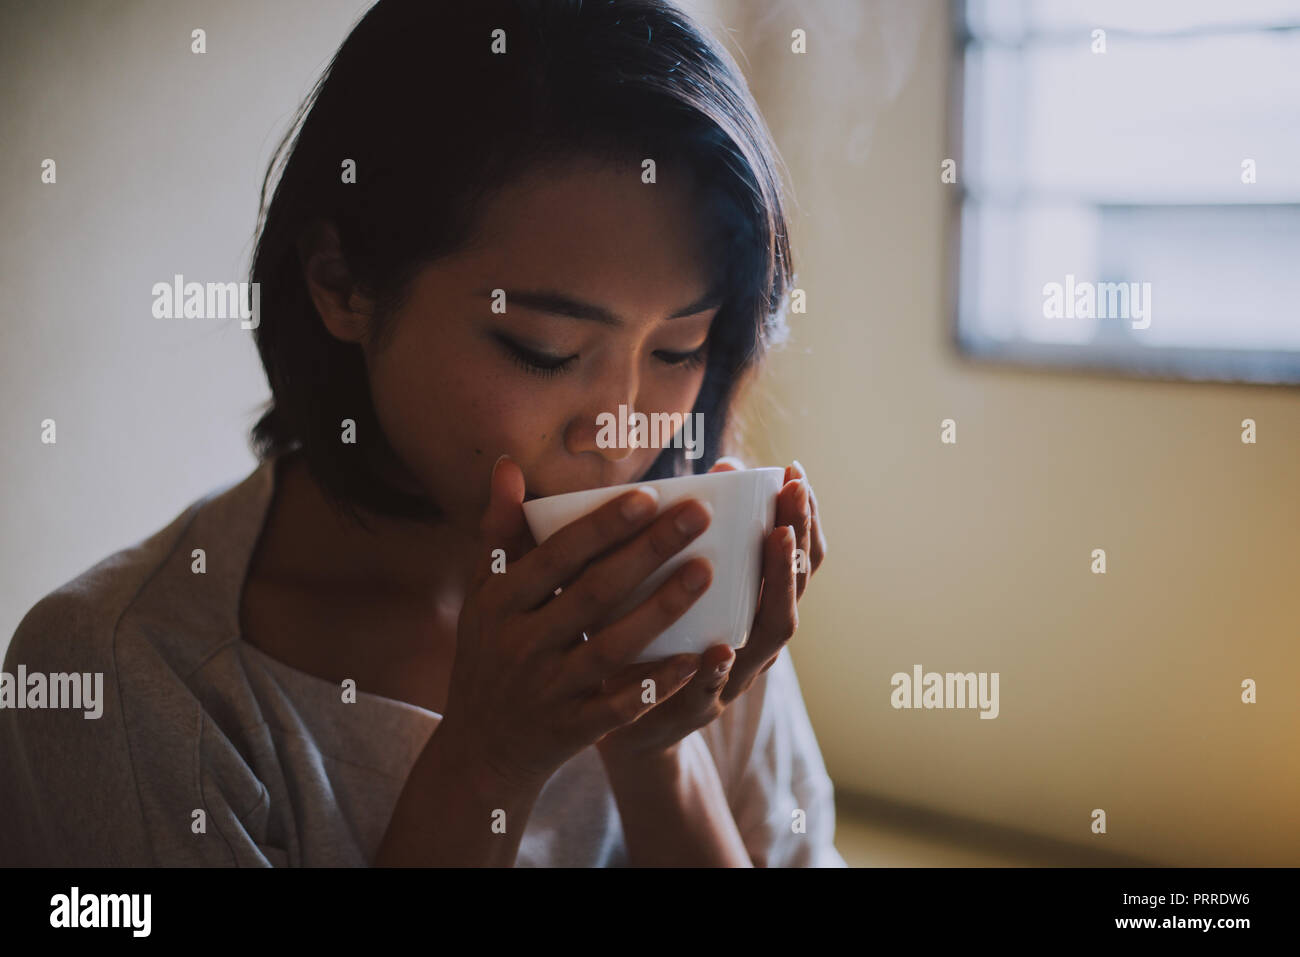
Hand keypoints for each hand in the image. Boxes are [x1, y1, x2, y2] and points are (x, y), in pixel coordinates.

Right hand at [439, 455, 716, 794]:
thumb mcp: (483, 594)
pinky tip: (696, 656)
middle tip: (698, 514)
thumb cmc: (489, 651)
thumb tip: (508, 465)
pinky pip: (620, 705)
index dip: (601, 527)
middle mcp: (521, 644)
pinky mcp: (573, 729)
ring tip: (706, 570)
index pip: (557, 557)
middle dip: (647, 551)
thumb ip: (499, 531)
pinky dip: (656, 683)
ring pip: (612, 646)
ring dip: (661, 609)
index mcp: (499, 604)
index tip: (648, 494)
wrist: (480, 748)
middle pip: (593, 593)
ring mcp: (548, 690)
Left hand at [595, 456, 826, 761]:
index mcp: (757, 607)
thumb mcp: (677, 582)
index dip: (804, 517)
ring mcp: (733, 677)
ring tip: (777, 540)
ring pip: (771, 633)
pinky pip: (711, 691)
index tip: (794, 471)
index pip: (799, 557)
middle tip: (794, 491)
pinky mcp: (691, 709)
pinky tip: (718, 649)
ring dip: (778, 582)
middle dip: (800, 534)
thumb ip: (697, 533)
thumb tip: (720, 464)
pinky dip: (716, 669)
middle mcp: (757, 641)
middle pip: (797, 587)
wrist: (622, 721)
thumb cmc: (653, 635)